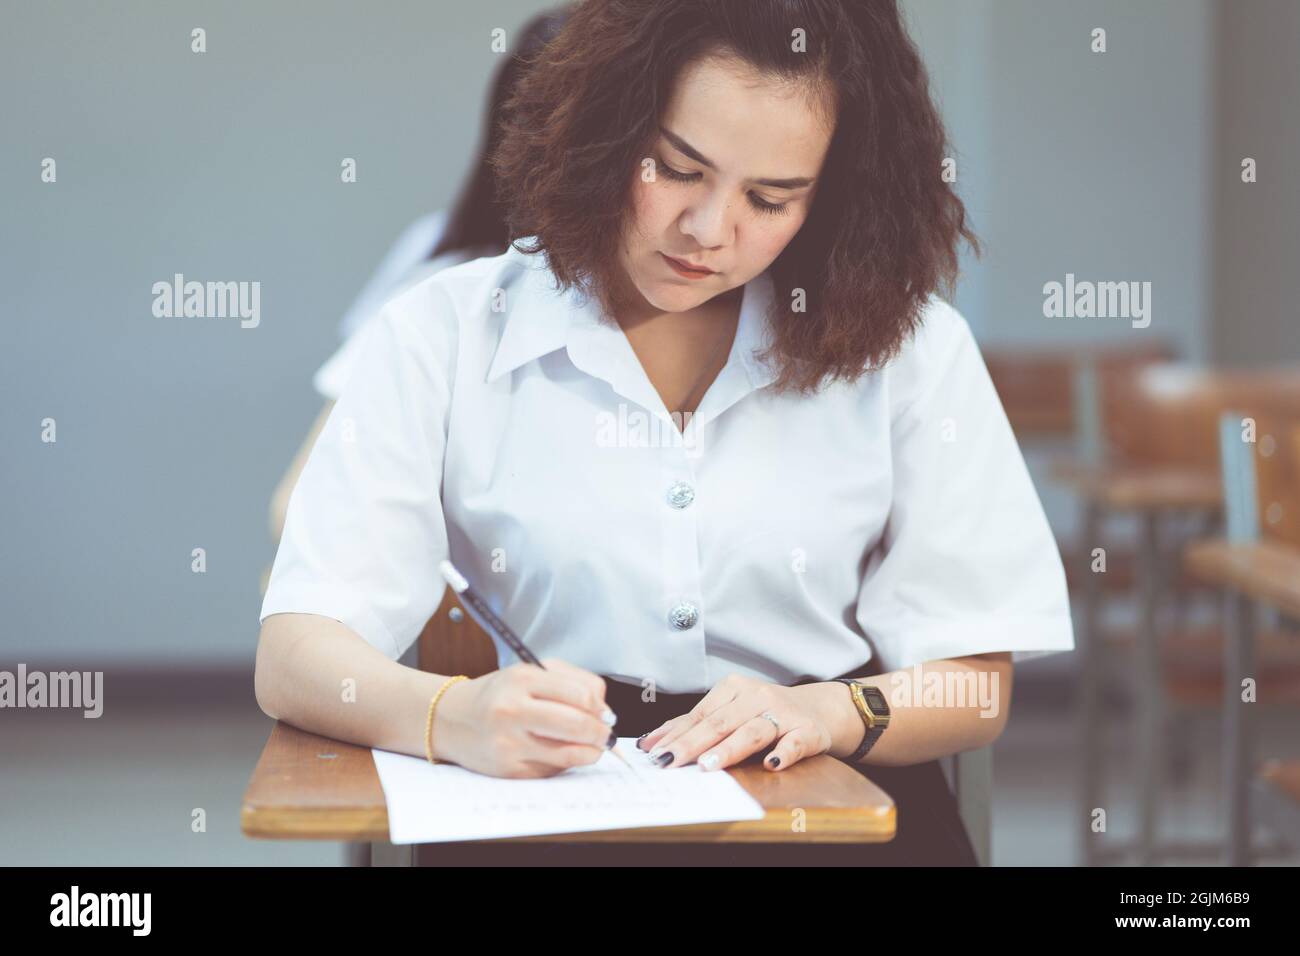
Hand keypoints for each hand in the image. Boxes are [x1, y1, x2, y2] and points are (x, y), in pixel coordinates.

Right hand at [432, 658, 616, 777]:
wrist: (453, 719)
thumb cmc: (500, 694)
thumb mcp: (532, 672)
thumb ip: (573, 683)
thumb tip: (605, 713)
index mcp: (522, 678)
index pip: (580, 694)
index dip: (600, 707)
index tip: (605, 713)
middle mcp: (512, 710)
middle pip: (577, 725)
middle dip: (601, 733)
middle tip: (605, 734)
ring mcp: (509, 743)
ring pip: (569, 754)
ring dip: (590, 752)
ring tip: (591, 746)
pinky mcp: (509, 770)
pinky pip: (553, 770)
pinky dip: (566, 763)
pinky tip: (559, 752)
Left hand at [635, 675, 845, 771]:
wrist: (819, 709)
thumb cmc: (765, 713)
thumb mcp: (732, 711)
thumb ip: (696, 726)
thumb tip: (651, 743)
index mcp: (734, 688)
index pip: (699, 715)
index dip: (674, 734)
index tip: (652, 752)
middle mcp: (757, 697)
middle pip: (720, 723)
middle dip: (691, 744)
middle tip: (669, 761)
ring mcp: (783, 713)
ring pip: (752, 731)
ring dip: (729, 749)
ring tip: (708, 766)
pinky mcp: (808, 732)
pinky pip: (795, 742)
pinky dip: (783, 753)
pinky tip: (771, 764)